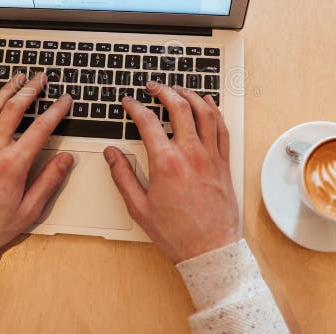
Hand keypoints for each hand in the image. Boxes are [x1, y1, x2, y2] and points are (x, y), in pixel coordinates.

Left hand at [0, 73, 73, 285]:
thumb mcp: (29, 210)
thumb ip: (49, 181)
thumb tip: (65, 161)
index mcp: (14, 164)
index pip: (41, 128)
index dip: (56, 111)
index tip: (64, 100)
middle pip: (15, 109)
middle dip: (31, 89)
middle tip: (41, 78)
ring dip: (7, 89)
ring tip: (18, 77)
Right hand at [104, 81, 238, 262]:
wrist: (210, 249)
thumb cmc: (177, 232)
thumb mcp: (139, 207)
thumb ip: (122, 176)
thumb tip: (112, 154)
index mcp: (166, 162)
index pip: (147, 121)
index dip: (135, 106)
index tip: (129, 102)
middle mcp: (190, 153)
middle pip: (178, 107)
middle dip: (163, 91)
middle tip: (153, 87)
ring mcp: (210, 156)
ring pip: (203, 112)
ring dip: (189, 95)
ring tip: (178, 89)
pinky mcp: (224, 162)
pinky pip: (222, 127)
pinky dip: (214, 111)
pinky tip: (207, 104)